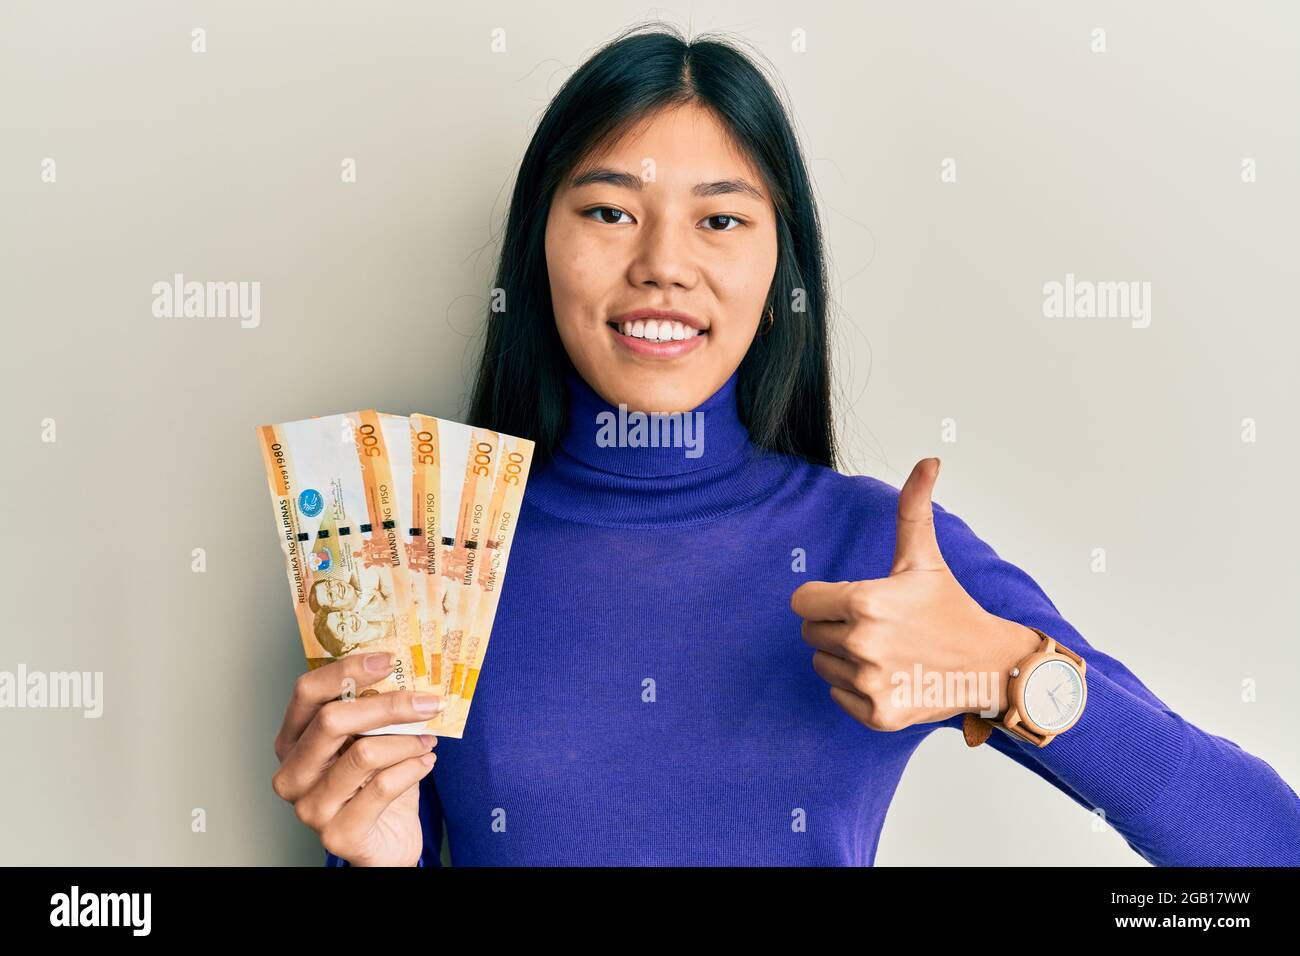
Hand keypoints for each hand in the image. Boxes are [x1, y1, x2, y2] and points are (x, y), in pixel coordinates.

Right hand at [272, 653, 447, 865]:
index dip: (347, 670)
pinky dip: (413, 768)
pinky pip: (383, 787)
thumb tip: (408, 671)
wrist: (388, 840)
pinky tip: (425, 762)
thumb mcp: (370, 739)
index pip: (308, 692)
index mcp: (293, 740)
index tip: (390, 659)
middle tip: (427, 701)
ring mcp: (310, 808)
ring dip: (407, 741)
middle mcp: (292, 773)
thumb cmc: (376, 784)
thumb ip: (374, 711)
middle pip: (333, 720)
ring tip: (428, 739)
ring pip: (364, 754)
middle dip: (388, 705)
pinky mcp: (337, 834)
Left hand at [790, 457, 1039, 730]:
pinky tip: (891, 676)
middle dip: (836, 626)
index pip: (801, 602)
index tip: (852, 601)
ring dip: (845, 658)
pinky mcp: (878, 714)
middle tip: (878, 626)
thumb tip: (929, 459)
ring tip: (887, 651)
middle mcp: (863, 643)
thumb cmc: (950, 608)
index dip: (823, 598)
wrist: (991, 666)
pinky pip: (838, 696)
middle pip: (811, 633)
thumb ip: (913, 508)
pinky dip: (857, 689)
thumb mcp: (925, 559)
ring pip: (822, 665)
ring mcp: (870, 682)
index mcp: (866, 602)